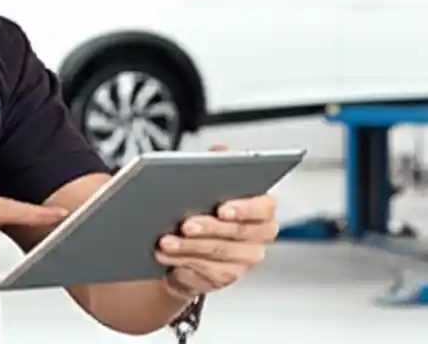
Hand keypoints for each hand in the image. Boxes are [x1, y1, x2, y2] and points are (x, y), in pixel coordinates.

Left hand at [154, 170, 278, 298]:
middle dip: (208, 228)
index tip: (222, 208)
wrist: (192, 247)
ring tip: (165, 240)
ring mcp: (243, 260)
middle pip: (237, 233)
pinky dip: (181, 261)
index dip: (243, 208)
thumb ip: (218, 165)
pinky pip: (204, 272)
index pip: (263, 208)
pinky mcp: (224, 277)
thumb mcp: (210, 185)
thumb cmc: (205, 211)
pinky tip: (164, 255)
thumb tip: (221, 150)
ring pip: (217, 253)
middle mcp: (258, 236)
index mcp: (262, 210)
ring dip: (188, 247)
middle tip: (185, 224)